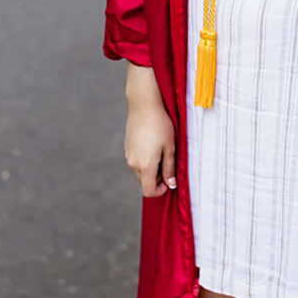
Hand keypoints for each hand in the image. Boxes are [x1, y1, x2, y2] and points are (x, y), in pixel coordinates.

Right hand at [124, 64, 176, 197]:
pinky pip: (136, 160)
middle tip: (168, 161)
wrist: (143, 105)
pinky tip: (152, 143)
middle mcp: (133, 163)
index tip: (169, 182)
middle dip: (156, 178)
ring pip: (140, 171)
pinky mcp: (127, 147)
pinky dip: (144, 159)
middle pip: (144, 182)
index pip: (149, 191)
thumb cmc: (160, 125)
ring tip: (161, 150)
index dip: (160, 191)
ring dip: (150, 168)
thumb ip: (169, 169)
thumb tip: (171, 185)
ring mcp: (128, 155)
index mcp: (145, 166)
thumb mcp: (170, 148)